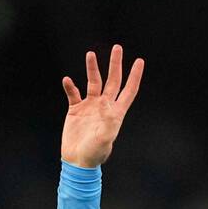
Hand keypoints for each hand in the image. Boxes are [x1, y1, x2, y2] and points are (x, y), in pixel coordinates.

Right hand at [61, 44, 143, 167]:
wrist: (77, 161)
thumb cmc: (94, 154)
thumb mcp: (104, 140)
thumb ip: (108, 124)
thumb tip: (108, 107)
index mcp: (115, 113)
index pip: (128, 90)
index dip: (135, 76)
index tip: (140, 61)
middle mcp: (104, 106)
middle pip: (112, 81)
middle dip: (115, 65)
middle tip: (117, 47)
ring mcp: (90, 106)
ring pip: (93, 82)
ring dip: (92, 69)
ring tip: (91, 54)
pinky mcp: (75, 110)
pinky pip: (73, 93)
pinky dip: (70, 86)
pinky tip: (67, 80)